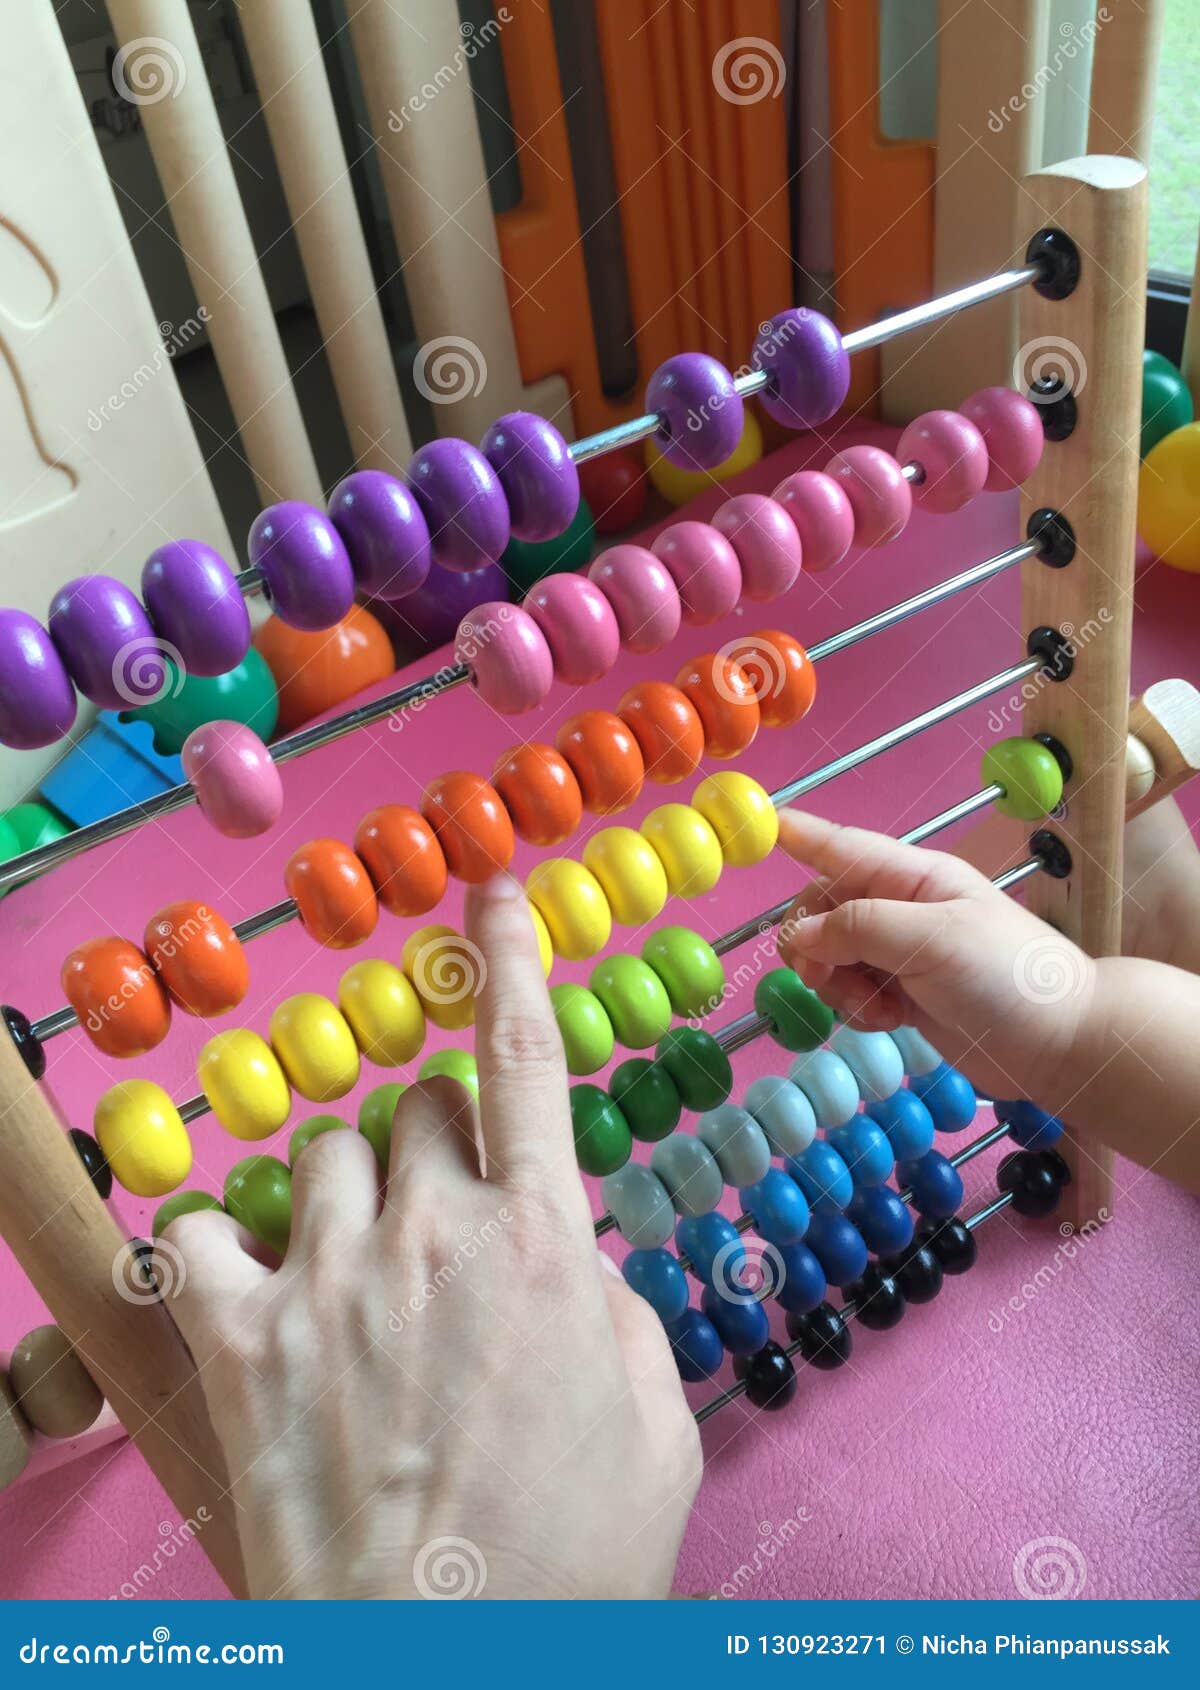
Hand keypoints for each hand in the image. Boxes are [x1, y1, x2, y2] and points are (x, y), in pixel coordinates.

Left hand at [166, 874, 699, 1599]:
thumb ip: (610, 1305)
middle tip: (448, 1233)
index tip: (490, 884)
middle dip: (442, 1148)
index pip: (525, 1057)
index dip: (510, 956)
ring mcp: (329, 1279)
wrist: (448, 1658)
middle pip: (423, 1107)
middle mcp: (433, 1234)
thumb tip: (564, 1260)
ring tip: (361, 1274)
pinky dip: (226, 1241)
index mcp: (543, 1242)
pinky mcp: (244, 1341)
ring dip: (349, 1194)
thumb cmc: (573, 1557)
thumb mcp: (655, 1419)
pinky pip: (205, 1232)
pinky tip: (251, 1278)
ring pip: (327, 1155)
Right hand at [775, 809, 1096, 1103]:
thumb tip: (802, 935)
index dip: (801, 836)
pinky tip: (887, 1021)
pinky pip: (852, 992)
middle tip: (818, 977)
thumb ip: (860, 928)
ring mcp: (903, 954)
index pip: (844, 848)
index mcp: (915, 877)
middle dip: (811, 941)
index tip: (759, 826)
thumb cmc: (1008, 977)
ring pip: (831, 956)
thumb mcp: (933, 939)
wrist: (1062, 1045)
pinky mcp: (905, 996)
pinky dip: (857, 1008)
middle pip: (824, 909)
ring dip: (835, 983)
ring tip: (871, 1007)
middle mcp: (903, 909)